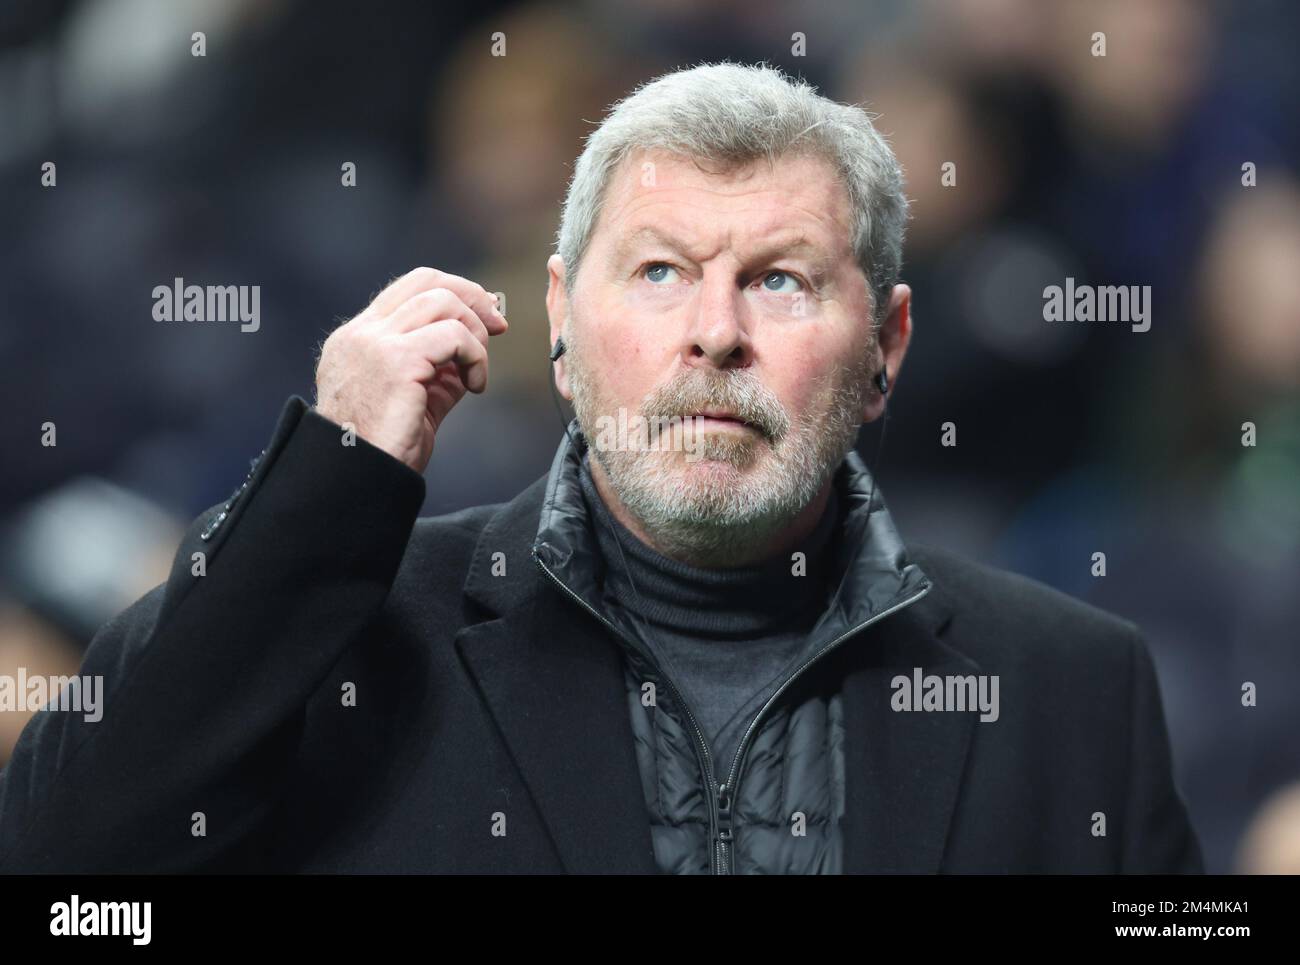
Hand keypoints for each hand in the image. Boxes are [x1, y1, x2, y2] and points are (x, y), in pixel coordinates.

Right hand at [314, 267, 507, 472]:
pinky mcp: (396, 361)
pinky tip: (475, 386)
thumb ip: (436, 367)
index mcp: (357, 338)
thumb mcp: (413, 398)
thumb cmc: (386, 449)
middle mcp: (361, 333)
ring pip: (442, 302)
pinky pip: (453, 335)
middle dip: (472, 298)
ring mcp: (375, 343)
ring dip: (475, 333)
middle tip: (498, 327)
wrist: (359, 480)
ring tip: (477, 372)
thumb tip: (476, 343)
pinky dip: (476, 356)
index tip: (485, 314)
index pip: (409, 288)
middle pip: (427, 281)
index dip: (455, 292)